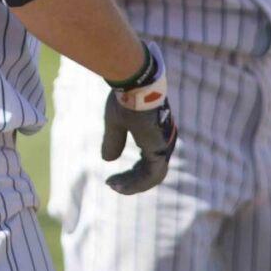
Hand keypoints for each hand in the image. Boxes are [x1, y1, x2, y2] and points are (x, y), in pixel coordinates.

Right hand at [102, 41, 178, 194]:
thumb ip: (114, 141)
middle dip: (130, 180)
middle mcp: (161, 142)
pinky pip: (152, 175)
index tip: (112, 178)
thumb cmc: (126, 98)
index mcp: (154, 135)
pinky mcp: (159, 149)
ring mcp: (162, 146)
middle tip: (112, 184)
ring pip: (151, 176)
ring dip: (132, 184)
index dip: (132, 173)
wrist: (135, 84)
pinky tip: (119, 185)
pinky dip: (136, 184)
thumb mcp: (115, 122)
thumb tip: (108, 159)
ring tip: (113, 186)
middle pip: (149, 171)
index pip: (147, 161)